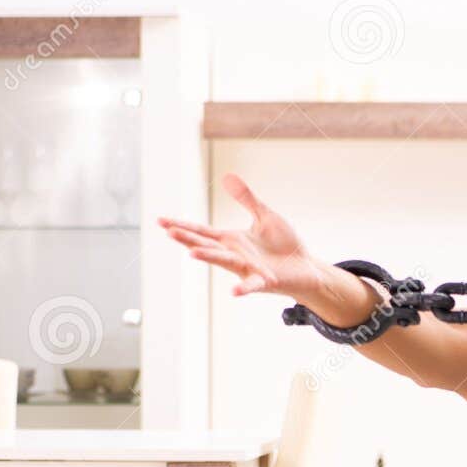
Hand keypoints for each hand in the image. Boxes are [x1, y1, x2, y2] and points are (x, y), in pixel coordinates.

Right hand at [158, 174, 331, 298]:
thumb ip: (246, 199)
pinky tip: (234, 291)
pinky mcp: (263, 280)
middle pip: (205, 245)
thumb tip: (227, 176)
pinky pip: (251, 284)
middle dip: (187, 239)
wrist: (306, 267)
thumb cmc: (285, 245)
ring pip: (223, 261)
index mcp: (231, 240)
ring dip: (208, 257)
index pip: (200, 231)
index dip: (181, 226)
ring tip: (191, 253)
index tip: (160, 221)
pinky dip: (243, 288)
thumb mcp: (264, 216)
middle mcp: (234, 255)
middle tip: (168, 231)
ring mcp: (246, 268)